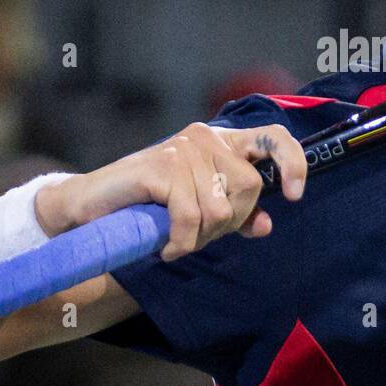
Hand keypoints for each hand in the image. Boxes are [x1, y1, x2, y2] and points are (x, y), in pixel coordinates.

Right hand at [36, 122, 305, 260]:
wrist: (93, 206)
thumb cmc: (149, 206)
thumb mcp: (199, 210)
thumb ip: (235, 215)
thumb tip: (265, 225)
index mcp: (221, 141)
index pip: (272, 137)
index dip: (292, 162)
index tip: (293, 195)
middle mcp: (205, 137)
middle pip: (248, 187)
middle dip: (229, 222)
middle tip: (199, 234)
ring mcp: (182, 149)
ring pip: (220, 208)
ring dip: (200, 236)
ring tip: (177, 239)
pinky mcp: (160, 166)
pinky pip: (190, 217)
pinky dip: (181, 243)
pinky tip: (167, 248)